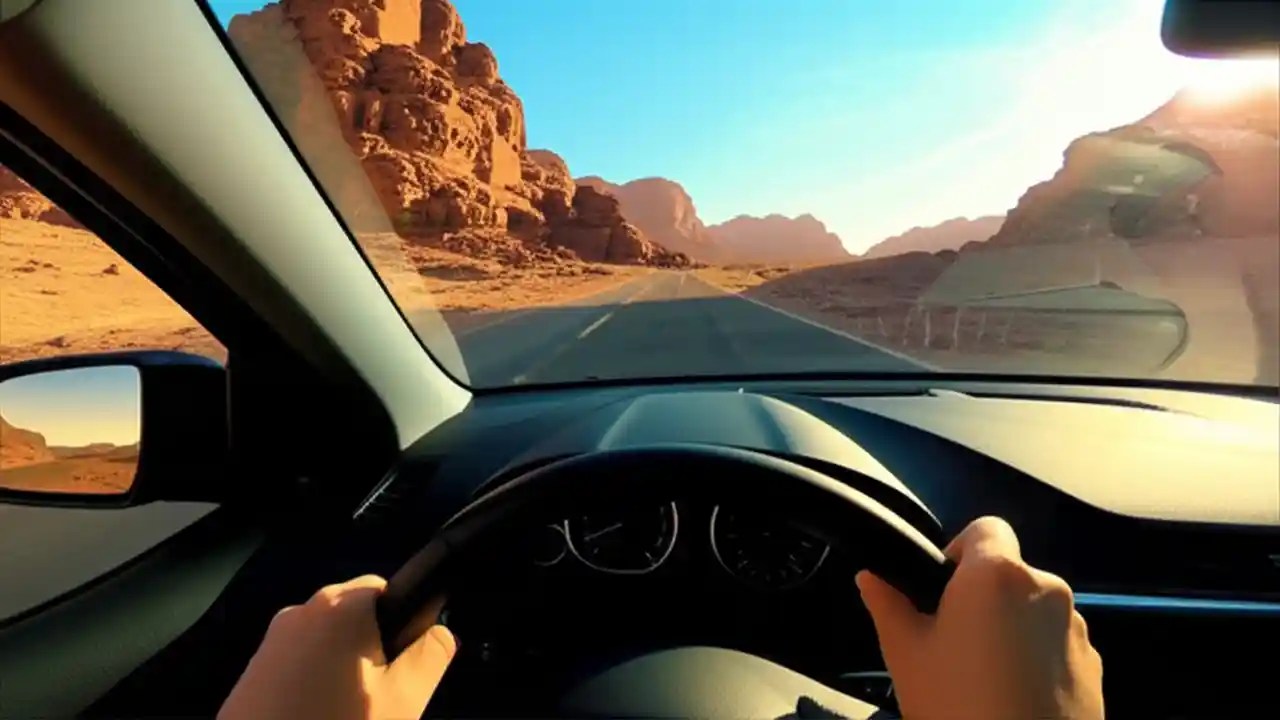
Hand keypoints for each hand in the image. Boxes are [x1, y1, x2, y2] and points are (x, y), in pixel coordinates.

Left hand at [217, 575, 455, 719]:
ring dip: (340, 675)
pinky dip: (310, 690)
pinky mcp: (252, 675)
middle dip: (370, 655)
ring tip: (342, 716)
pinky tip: (314, 719)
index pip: (386, 589)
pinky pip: (297, 669)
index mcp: (339, 607)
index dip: (401, 627)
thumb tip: (439, 632)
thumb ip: (432, 654)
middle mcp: (300, 614)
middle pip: (355, 621)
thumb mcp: (404, 698)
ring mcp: (270, 644)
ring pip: (326, 648)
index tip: (398, 668)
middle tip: (375, 702)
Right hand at [857, 517, 1102, 719]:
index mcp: (997, 574)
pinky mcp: (1095, 666)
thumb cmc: (957, 707)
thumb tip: (873, 576)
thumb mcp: (905, 654)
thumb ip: (888, 603)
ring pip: (1033, 610)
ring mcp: (1077, 629)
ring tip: (983, 677)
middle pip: (1009, 573)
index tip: (940, 591)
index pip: (984, 527)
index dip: (958, 550)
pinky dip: (1036, 658)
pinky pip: (1056, 644)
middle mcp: (1047, 589)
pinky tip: (1012, 696)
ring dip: (1011, 628)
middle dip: (982, 597)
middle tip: (952, 642)